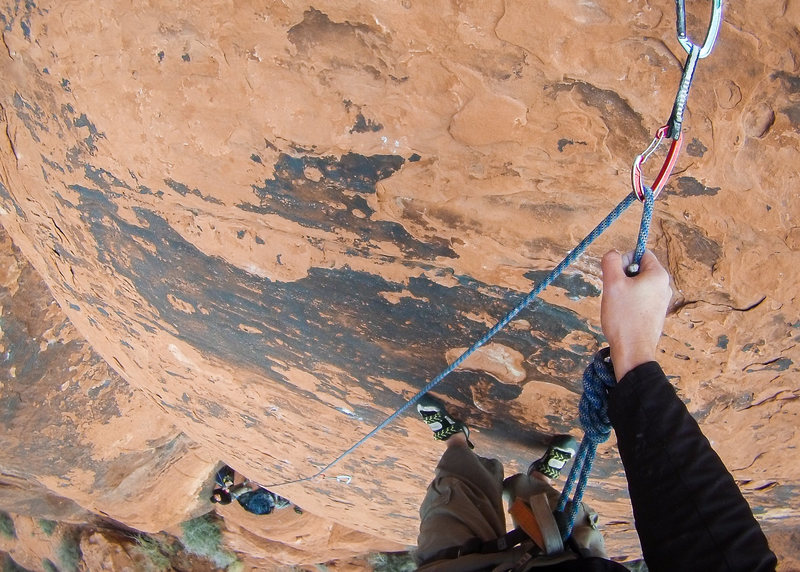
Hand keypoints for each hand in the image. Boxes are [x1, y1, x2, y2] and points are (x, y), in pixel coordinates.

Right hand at [600, 250, 671, 380]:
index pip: (640, 253)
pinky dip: (629, 303)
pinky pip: (640, 299)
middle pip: (638, 269)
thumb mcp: (612, 283)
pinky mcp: (656, 314)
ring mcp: (661, 301)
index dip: (623, 260)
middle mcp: (664, 286)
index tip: (614, 276)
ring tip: (618, 306)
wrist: (633, 351)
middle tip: (613, 292)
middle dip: (622, 277)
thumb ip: (611, 261)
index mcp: (658, 275)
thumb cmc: (623, 317)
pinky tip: (623, 316)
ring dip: (624, 291)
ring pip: (637, 285)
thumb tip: (613, 253)